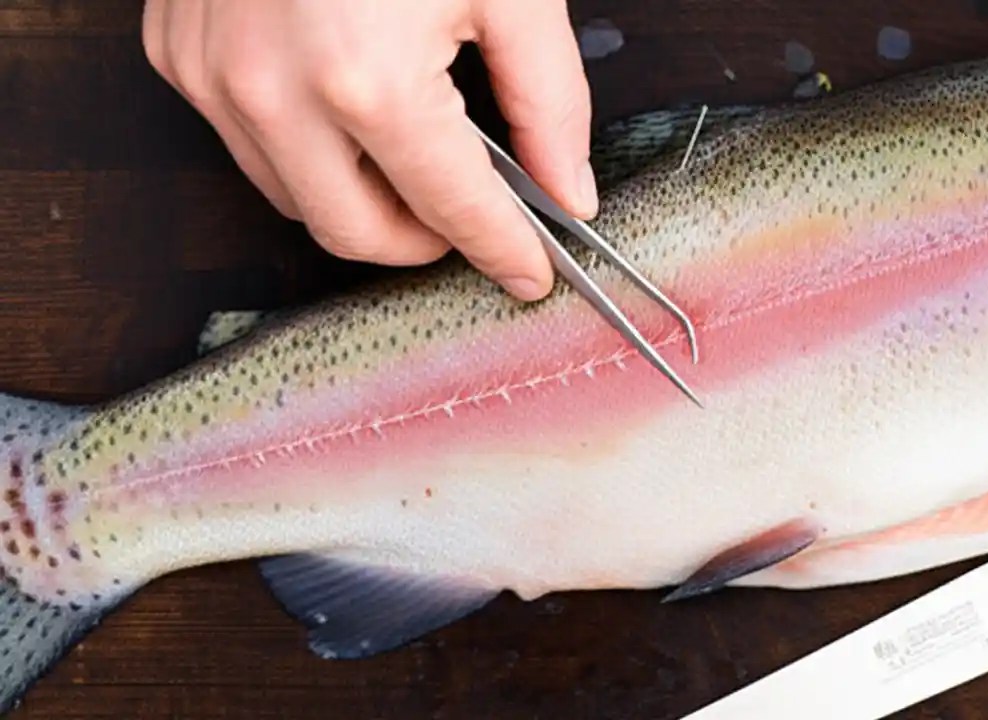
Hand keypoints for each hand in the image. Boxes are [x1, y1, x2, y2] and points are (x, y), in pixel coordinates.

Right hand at [141, 0, 596, 301]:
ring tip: (413, 153)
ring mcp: (215, 78)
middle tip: (470, 216)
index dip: (500, 252)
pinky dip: (307, 150)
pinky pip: (251, 146)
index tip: (526, 274)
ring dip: (364, 201)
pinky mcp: (181, 56)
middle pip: (357, 235)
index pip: (451, 209)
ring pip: (297, 202)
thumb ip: (549, 102)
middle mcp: (276, 93)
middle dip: (424, 241)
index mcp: (369, 78)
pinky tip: (346, 106)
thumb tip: (567, 189)